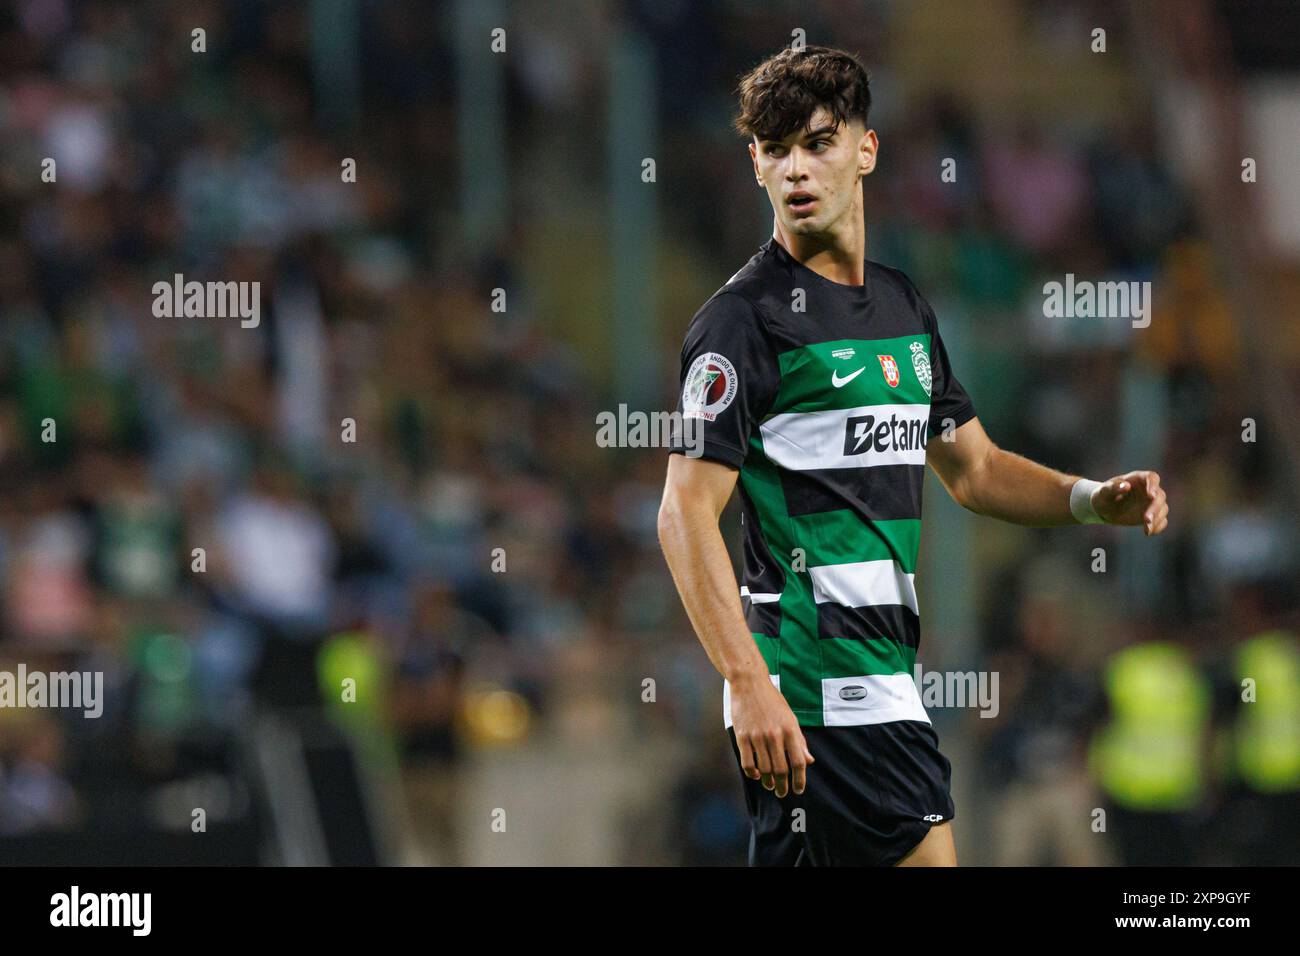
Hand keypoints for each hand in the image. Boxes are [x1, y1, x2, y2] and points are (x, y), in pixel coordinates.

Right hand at [730, 673, 813, 797]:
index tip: (798, 790)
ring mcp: (758, 736)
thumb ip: (799, 741)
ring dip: (768, 781)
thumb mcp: (790, 718)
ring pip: (765, 768)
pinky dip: (752, 773)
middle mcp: (775, 735)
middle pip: (781, 769)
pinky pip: (747, 762)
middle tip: (782, 793)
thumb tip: (808, 761)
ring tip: (770, 785)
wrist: (749, 683)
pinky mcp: (742, 736)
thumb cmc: (772, 701)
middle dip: (783, 786)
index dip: (800, 780)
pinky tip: (757, 774)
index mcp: (790, 730)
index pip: (798, 762)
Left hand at [1093, 470, 1167, 535]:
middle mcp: (1148, 489)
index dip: (1153, 485)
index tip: (1150, 495)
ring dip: (1157, 519)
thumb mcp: (1104, 492)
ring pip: (1163, 508)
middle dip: (1155, 508)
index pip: (1152, 477)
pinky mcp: (1152, 515)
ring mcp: (1151, 502)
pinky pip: (1162, 520)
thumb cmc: (1103, 496)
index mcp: (1137, 479)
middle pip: (1160, 496)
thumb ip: (1113, 488)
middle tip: (1146, 519)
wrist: (1104, 509)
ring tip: (1146, 529)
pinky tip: (1149, 532)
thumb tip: (1126, 486)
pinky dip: (1158, 526)